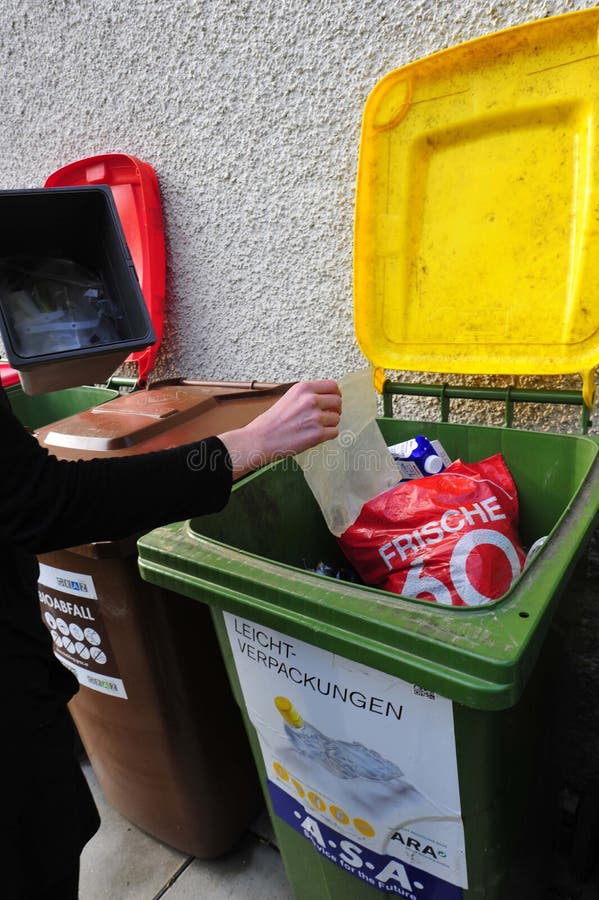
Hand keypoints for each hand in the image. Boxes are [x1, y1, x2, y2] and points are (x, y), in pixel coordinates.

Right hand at [219, 379, 340, 479]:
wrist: (261, 439)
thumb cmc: (271, 422)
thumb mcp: (289, 398)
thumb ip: (307, 396)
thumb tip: (326, 398)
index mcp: (303, 388)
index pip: (332, 386)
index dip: (335, 394)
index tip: (332, 401)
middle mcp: (311, 400)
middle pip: (338, 402)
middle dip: (334, 410)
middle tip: (326, 416)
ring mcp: (315, 417)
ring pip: (337, 418)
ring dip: (329, 424)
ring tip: (314, 428)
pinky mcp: (318, 434)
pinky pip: (334, 432)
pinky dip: (327, 435)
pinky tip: (315, 435)